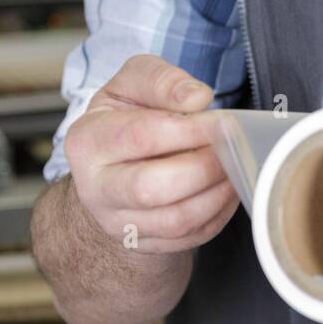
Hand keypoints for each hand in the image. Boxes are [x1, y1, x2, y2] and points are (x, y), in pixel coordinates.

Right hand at [65, 53, 238, 254]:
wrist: (113, 167)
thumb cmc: (127, 119)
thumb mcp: (133, 84)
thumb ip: (161, 80)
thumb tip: (196, 98)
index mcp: (88, 141)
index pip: (140, 136)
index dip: (189, 129)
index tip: (222, 121)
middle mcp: (96, 188)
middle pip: (152, 189)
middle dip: (203, 167)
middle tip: (230, 148)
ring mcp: (118, 222)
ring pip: (175, 220)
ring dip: (217, 193)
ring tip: (234, 166)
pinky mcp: (145, 243)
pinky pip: (190, 237)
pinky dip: (218, 213)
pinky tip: (227, 188)